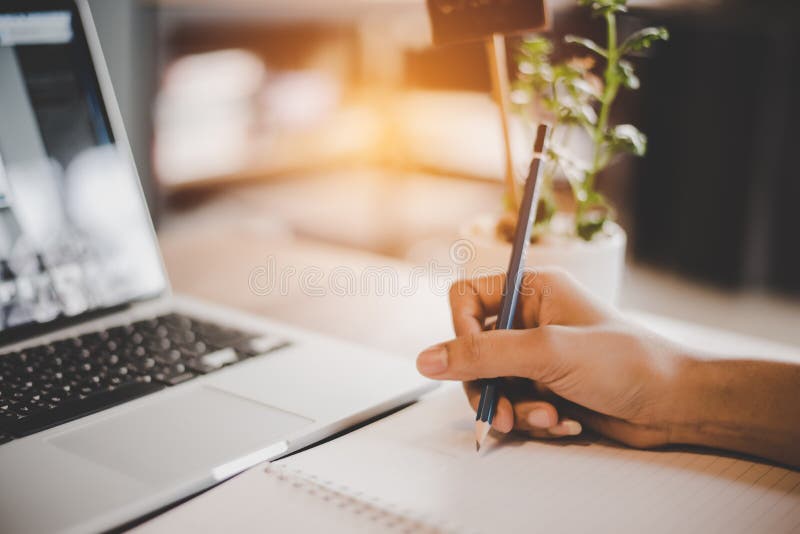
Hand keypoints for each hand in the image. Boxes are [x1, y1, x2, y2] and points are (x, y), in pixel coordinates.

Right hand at [416, 269, 690, 447]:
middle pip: (473, 352)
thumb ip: (483, 355)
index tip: (476, 362)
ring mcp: (538, 356)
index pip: (466, 299)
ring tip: (549, 417)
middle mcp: (530, 320)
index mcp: (531, 291)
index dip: (460, 332)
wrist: (675, 404)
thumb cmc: (625, 362)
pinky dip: (535, 420)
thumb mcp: (547, 353)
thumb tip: (426, 358)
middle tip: (504, 413)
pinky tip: (565, 421)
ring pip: (492, 385)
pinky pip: (515, 405)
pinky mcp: (547, 387)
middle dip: (489, 387)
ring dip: (516, 410)